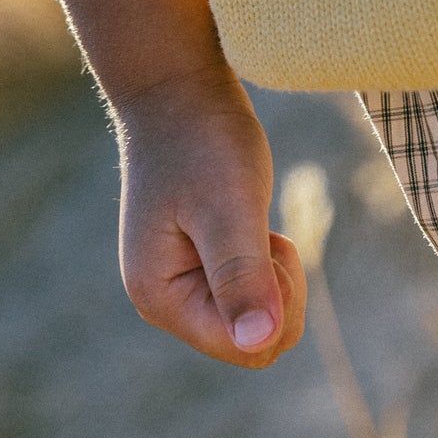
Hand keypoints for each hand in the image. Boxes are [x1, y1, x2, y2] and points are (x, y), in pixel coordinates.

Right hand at [114, 65, 306, 368]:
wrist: (178, 89)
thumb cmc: (202, 140)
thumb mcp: (229, 206)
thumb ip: (243, 276)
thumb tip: (259, 343)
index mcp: (160, 297)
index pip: (244, 348)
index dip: (276, 304)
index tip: (268, 242)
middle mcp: (165, 301)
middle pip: (254, 342)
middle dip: (277, 290)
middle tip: (263, 229)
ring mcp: (181, 285)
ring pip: (257, 318)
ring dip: (273, 272)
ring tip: (252, 218)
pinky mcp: (199, 266)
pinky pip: (251, 291)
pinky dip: (265, 259)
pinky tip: (249, 218)